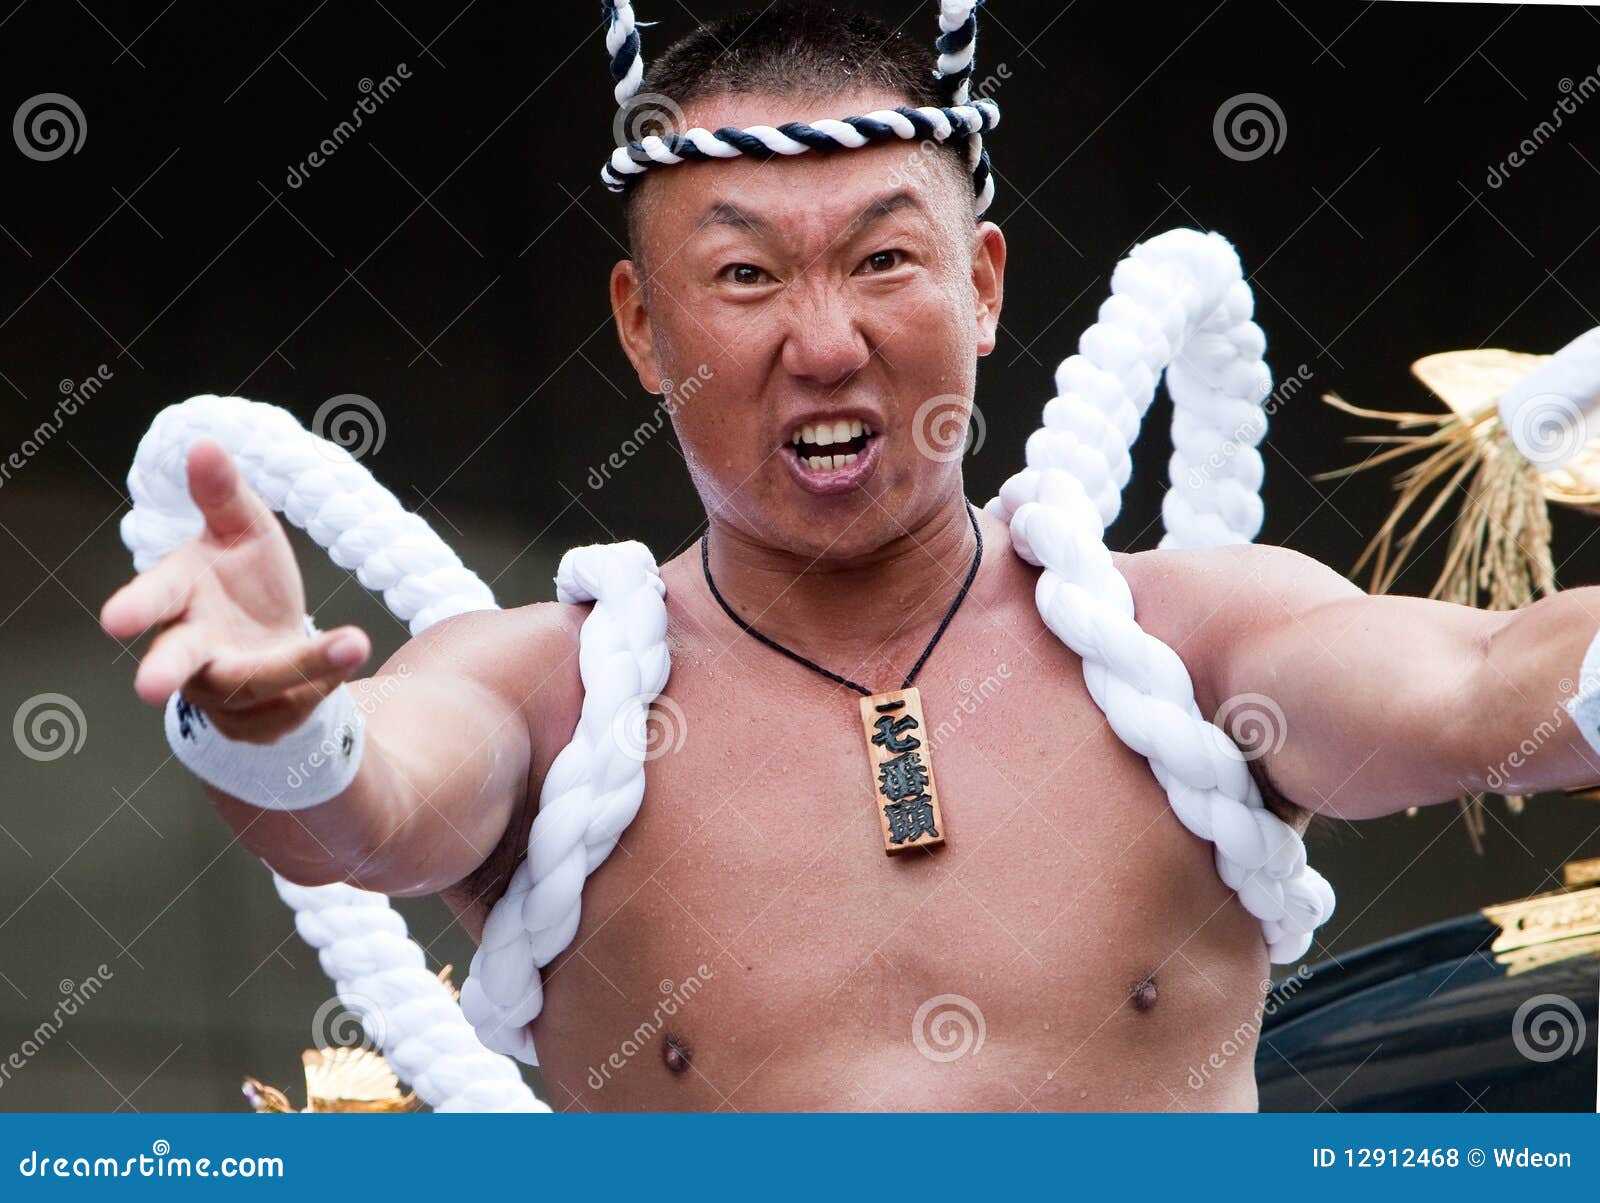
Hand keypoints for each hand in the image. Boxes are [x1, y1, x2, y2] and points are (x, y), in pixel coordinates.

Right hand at [101, 438, 370, 743]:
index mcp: (179, 597)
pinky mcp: (260, 720)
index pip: (152, 600)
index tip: (114, 621)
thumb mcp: (244, 530)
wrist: (277, 638)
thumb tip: (204, 442)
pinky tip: (346, 656)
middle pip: (176, 664)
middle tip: (147, 688)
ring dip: (305, 667)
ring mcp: (223, 691)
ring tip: (352, 642)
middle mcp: (192, 649)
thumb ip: (223, 494)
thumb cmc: (246, 578)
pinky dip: (323, 683)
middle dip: (162, 673)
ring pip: (255, 687)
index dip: (135, 608)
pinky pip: (292, 707)